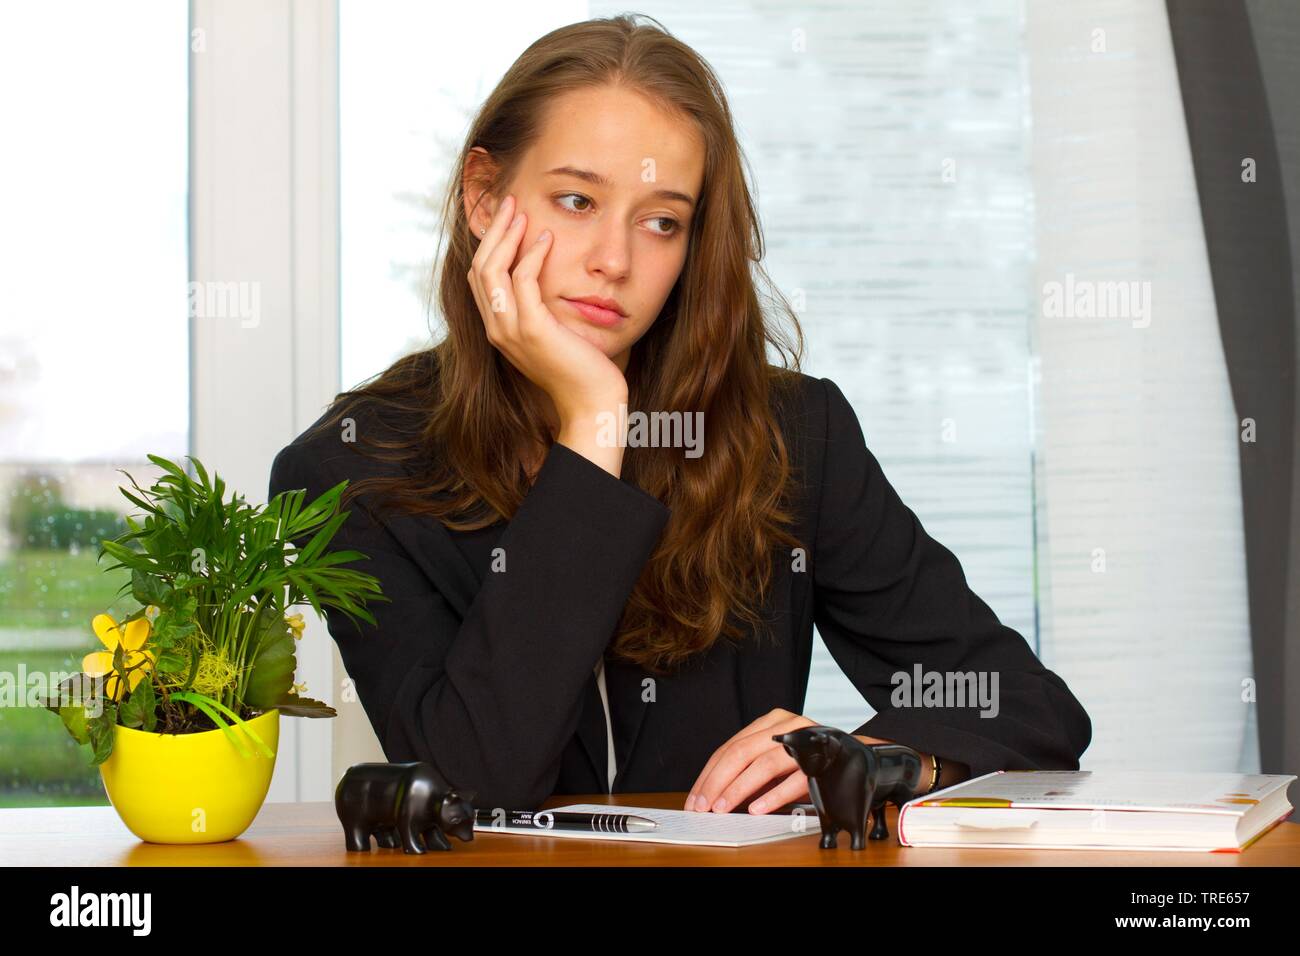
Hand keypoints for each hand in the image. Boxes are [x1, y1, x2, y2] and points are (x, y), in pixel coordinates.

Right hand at [466, 193, 627, 425]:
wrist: (591, 402)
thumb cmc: (580, 369)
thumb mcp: (554, 334)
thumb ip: (541, 310)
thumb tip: (547, 280)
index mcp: (498, 330)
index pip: (480, 279)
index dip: (489, 245)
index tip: (507, 220)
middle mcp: (497, 330)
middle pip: (479, 269)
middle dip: (493, 232)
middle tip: (510, 203)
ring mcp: (510, 331)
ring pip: (493, 270)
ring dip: (507, 236)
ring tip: (523, 212)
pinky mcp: (533, 330)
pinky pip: (522, 281)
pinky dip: (531, 255)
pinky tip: (547, 239)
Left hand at [685, 709, 898, 814]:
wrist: (854, 756)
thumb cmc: (808, 760)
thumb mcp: (774, 758)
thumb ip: (748, 769)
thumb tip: (712, 796)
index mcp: (769, 722)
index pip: (729, 748)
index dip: (709, 775)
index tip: (695, 798)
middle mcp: (785, 725)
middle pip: (741, 753)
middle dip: (717, 783)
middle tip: (704, 807)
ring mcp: (804, 740)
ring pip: (764, 763)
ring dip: (739, 789)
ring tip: (723, 808)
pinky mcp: (822, 759)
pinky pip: (794, 779)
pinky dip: (773, 796)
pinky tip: (757, 809)